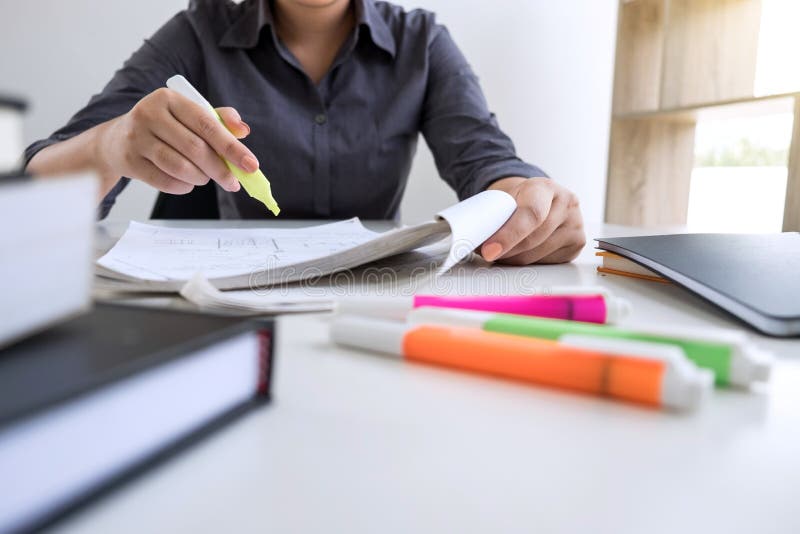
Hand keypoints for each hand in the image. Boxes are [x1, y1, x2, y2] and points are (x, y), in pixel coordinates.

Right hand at [94, 87, 256, 194]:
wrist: (117, 140)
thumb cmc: (163, 127)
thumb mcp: (188, 115)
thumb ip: (218, 119)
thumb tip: (243, 130)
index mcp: (169, 98)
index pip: (207, 124)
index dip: (232, 147)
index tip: (252, 165)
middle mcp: (149, 113)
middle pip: (195, 148)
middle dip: (220, 169)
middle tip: (233, 182)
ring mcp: (137, 138)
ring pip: (181, 167)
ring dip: (201, 178)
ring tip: (205, 178)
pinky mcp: (129, 161)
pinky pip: (166, 182)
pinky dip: (183, 187)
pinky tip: (186, 182)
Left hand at [480, 177, 585, 264]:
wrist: (539, 199)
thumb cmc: (520, 201)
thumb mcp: (506, 199)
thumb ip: (494, 215)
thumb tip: (474, 240)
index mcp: (545, 187)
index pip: (530, 214)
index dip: (508, 235)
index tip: (489, 250)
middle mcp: (567, 202)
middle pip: (533, 239)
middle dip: (506, 251)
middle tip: (487, 253)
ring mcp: (576, 224)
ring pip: (537, 255)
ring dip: (514, 259)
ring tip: (502, 251)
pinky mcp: (577, 244)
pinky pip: (547, 262)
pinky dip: (529, 263)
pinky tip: (522, 252)